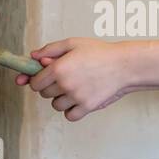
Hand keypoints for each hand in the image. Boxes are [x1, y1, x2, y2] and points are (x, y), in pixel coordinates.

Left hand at [13, 37, 130, 121]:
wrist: (124, 65)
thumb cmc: (100, 53)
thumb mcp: (73, 43)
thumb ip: (50, 49)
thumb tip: (33, 57)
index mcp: (58, 68)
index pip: (35, 83)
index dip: (38, 80)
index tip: (44, 78)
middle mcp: (65, 84)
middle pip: (44, 94)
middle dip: (51, 87)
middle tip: (64, 79)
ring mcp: (76, 97)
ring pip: (56, 105)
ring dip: (61, 99)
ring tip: (74, 88)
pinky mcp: (87, 107)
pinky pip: (69, 116)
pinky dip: (71, 111)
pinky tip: (78, 100)